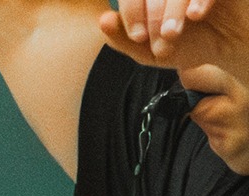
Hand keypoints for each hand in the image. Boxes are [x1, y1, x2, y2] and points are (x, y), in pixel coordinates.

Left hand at [105, 0, 248, 69]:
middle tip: (161, 39)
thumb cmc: (188, 45)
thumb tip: (103, 20)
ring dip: (172, 9)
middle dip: (153, 16)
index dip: (131, 13)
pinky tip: (196, 16)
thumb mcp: (150, 51)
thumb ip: (124, 40)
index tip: (138, 37)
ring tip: (172, 34)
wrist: (228, 49)